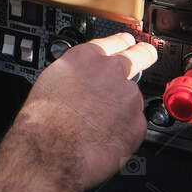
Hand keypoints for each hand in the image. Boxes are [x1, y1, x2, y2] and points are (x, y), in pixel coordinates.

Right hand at [8, 32, 155, 190]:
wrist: (52, 150)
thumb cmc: (44, 119)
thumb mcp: (54, 80)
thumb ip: (77, 73)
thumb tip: (83, 79)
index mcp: (87, 57)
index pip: (115, 41)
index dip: (124, 43)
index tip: (129, 44)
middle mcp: (112, 72)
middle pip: (140, 55)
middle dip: (144, 55)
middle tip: (147, 55)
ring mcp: (128, 97)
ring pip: (132, 99)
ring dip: (123, 107)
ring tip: (100, 124)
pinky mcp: (137, 123)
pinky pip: (134, 125)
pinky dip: (124, 131)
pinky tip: (104, 137)